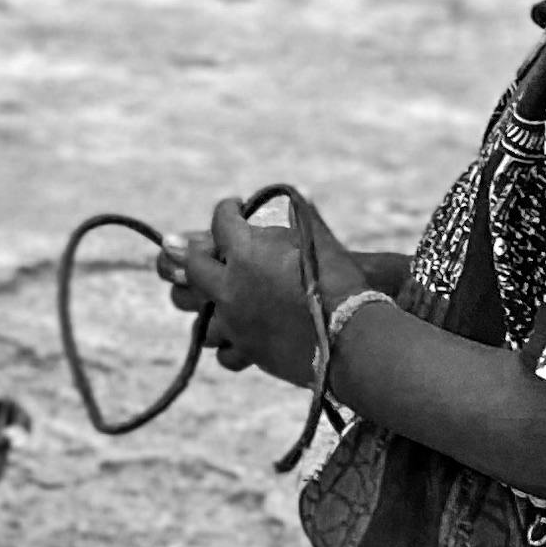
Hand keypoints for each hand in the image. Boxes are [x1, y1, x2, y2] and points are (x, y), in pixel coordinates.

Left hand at [161, 194, 369, 387]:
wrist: (353, 337)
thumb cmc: (340, 283)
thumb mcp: (320, 243)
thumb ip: (303, 220)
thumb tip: (301, 194)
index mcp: (246, 253)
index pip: (221, 221)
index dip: (227, 209)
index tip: (235, 206)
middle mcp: (231, 288)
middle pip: (192, 268)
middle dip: (197, 254)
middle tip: (213, 251)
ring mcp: (236, 324)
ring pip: (200, 317)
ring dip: (209, 306)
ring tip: (223, 298)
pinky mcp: (248, 351)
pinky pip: (224, 352)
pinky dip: (229, 344)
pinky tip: (240, 335)